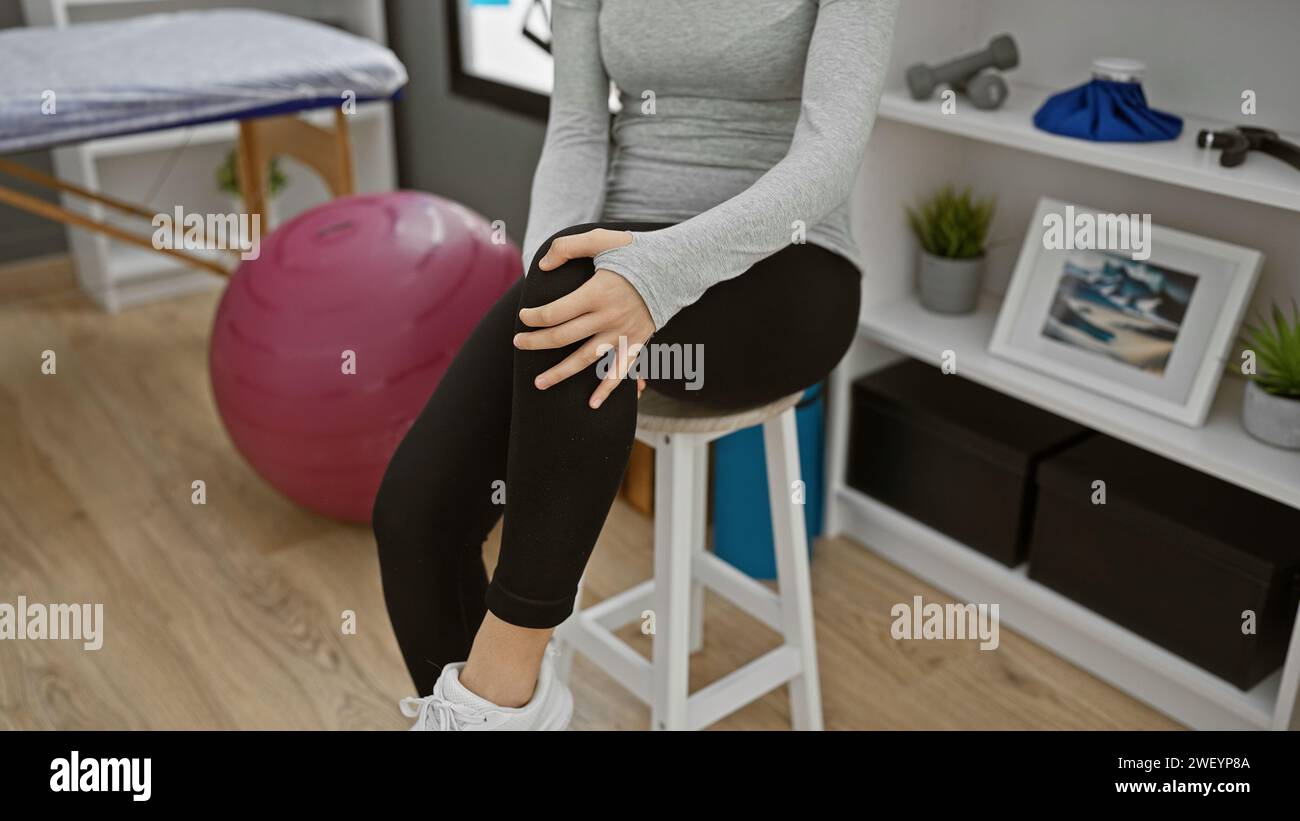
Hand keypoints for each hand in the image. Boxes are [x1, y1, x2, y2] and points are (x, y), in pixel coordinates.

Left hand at [514, 229, 653, 408]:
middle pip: (563, 337)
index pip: (554, 313)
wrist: (675, 266)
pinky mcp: (636, 342)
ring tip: (539, 384)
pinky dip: (607, 389)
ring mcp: (622, 333)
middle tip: (517, 345)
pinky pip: (620, 371)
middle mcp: (608, 317)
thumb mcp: (601, 239)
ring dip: (560, 373)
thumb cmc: (635, 251)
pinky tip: (593, 404)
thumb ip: (567, 247)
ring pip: (585, 359)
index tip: (523, 317)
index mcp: (596, 293)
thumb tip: (541, 265)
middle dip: (535, 342)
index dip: (533, 318)